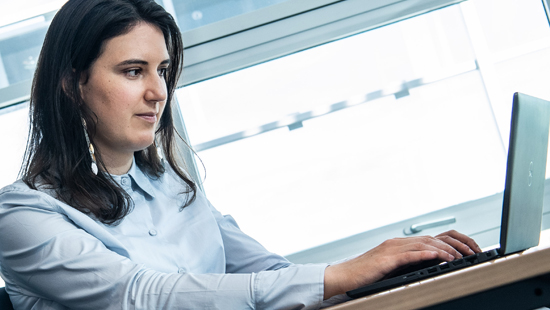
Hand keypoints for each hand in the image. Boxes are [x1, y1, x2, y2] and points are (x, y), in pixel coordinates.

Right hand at [323, 230, 480, 298]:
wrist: (343, 276)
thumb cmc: (364, 274)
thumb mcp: (390, 267)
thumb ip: (407, 263)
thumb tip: (430, 264)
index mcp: (399, 244)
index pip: (431, 238)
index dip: (451, 241)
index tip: (468, 248)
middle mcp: (396, 243)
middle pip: (431, 238)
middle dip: (454, 244)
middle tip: (471, 250)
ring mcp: (390, 249)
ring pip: (423, 244)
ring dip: (443, 249)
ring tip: (459, 256)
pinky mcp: (385, 259)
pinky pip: (409, 254)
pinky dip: (425, 254)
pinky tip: (437, 256)